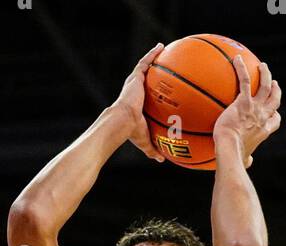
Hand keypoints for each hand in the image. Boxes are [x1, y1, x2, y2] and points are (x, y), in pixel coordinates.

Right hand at [111, 43, 165, 162]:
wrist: (122, 122)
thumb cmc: (131, 132)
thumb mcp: (145, 140)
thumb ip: (153, 149)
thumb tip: (162, 160)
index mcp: (136, 103)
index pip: (145, 95)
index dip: (152, 90)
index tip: (159, 87)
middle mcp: (134, 91)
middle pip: (145, 78)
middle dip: (153, 70)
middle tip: (163, 65)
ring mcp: (134, 83)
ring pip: (145, 67)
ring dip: (153, 58)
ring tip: (163, 49)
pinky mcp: (134, 77)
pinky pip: (145, 62)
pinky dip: (153, 54)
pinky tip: (161, 46)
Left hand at [213, 58, 280, 165]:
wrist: (229, 149)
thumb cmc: (234, 157)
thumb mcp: (244, 160)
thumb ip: (247, 159)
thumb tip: (248, 163)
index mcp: (264, 131)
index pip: (275, 120)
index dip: (275, 114)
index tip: (273, 111)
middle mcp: (263, 117)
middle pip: (274, 99)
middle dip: (275, 90)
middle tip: (273, 82)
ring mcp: (255, 108)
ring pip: (265, 86)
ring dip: (265, 74)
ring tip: (262, 66)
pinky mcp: (243, 101)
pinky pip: (245, 80)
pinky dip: (242, 69)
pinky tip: (237, 59)